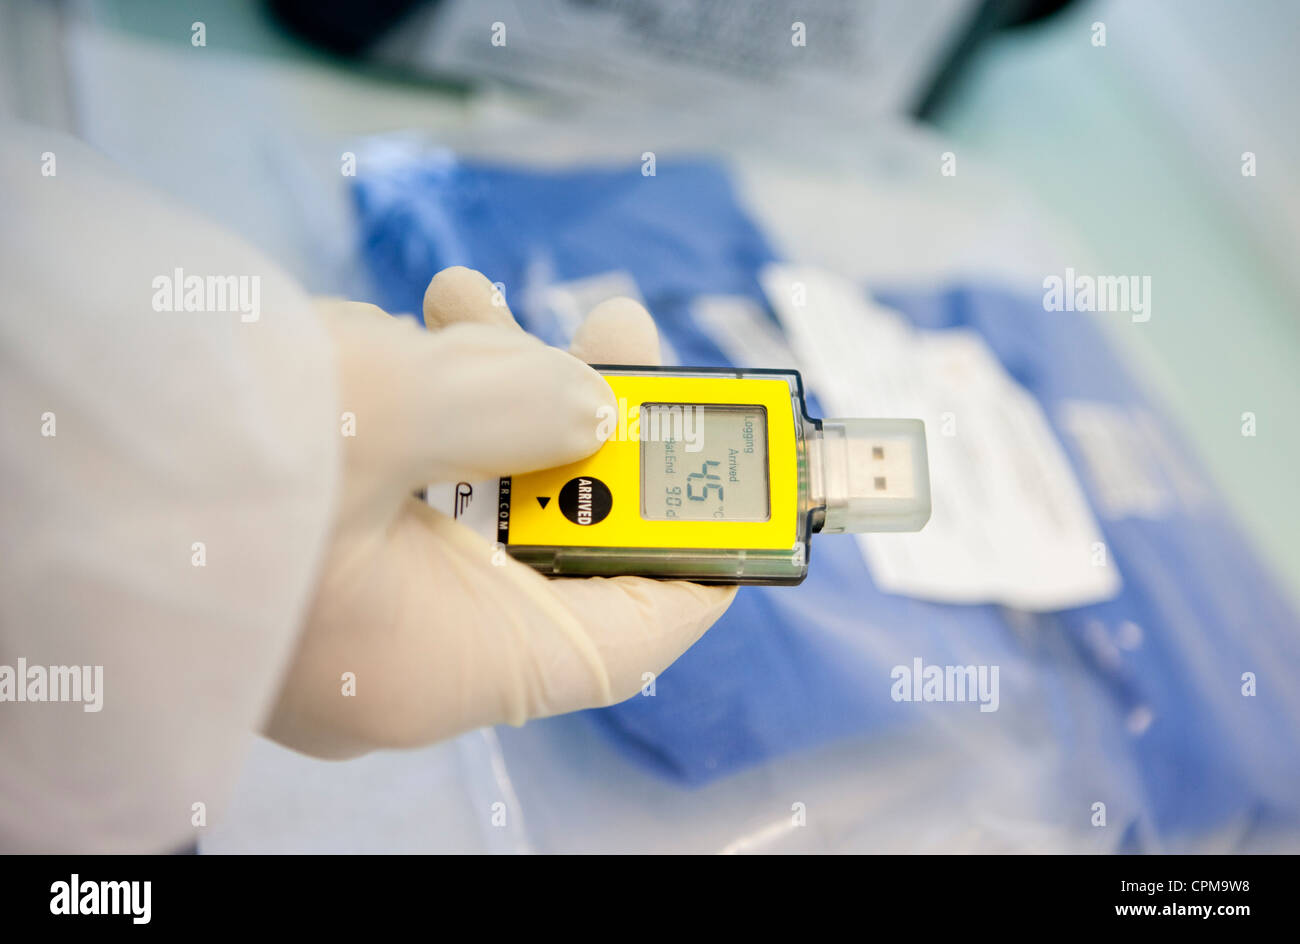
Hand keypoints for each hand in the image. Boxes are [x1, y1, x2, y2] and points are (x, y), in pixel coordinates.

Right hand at [265, 268, 735, 757]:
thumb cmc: (180, 462)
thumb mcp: (370, 413)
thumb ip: (506, 402)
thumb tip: (588, 403)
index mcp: (436, 665)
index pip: (623, 635)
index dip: (697, 552)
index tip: (739, 472)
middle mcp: (401, 648)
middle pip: (552, 540)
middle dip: (585, 424)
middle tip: (611, 332)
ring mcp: (346, 600)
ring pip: (469, 495)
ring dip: (486, 392)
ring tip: (467, 300)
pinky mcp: (302, 547)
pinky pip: (396, 484)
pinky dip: (414, 406)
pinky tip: (393, 335)